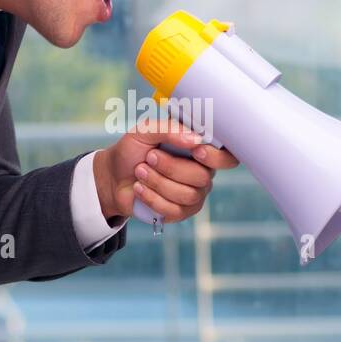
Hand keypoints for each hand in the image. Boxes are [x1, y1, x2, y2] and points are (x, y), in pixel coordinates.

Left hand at [93, 119, 239, 222]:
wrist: (113, 175)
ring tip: (140, 172)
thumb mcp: (146, 131)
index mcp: (200, 150)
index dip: (217, 157)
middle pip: (202, 177)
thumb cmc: (133, 149)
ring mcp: (193, 194)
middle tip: (149, 158)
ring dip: (158, 182)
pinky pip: (174, 210)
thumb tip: (196, 139)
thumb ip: (170, 129)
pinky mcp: (180, 212)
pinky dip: (152, 198)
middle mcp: (202, 173)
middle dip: (171, 168)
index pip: (227, 157)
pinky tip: (140, 188)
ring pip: (187, 195)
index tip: (196, 151)